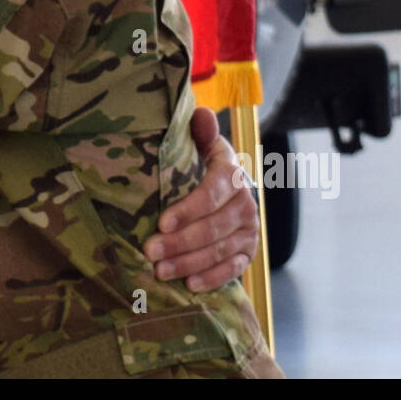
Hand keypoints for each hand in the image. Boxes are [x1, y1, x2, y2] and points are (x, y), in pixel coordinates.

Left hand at [142, 106, 259, 292]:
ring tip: (160, 271)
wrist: (224, 187)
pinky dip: (213, 278)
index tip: (161, 222)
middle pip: (213, 226)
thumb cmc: (199, 164)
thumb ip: (199, 131)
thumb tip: (201, 114)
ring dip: (190, 263)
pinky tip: (190, 285)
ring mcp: (250, 230)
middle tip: (150, 252)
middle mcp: (246, 202)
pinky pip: (233, 269)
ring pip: (220, 249)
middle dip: (180, 242)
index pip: (212, 192)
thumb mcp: (200, 144)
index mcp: (232, 173)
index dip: (188, 209)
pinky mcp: (248, 252)